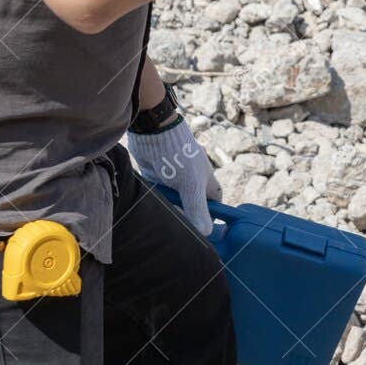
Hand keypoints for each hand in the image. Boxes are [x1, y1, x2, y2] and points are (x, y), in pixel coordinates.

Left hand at [124, 117, 221, 237]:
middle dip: (185, 214)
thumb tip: (207, 233)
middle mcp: (191, 179)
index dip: (211, 215)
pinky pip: (158, 193)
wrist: (153, 131)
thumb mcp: (190, 185)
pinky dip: (155, 198)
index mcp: (206, 180)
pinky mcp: (156, 175)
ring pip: (172, 199)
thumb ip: (197, 209)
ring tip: (162, 215)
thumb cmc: (179, 155)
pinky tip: (151, 204)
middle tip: (178, 226)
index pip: (214, 202)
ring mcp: (173, 178)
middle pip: (191, 203)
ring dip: (168, 206)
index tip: (203, 230)